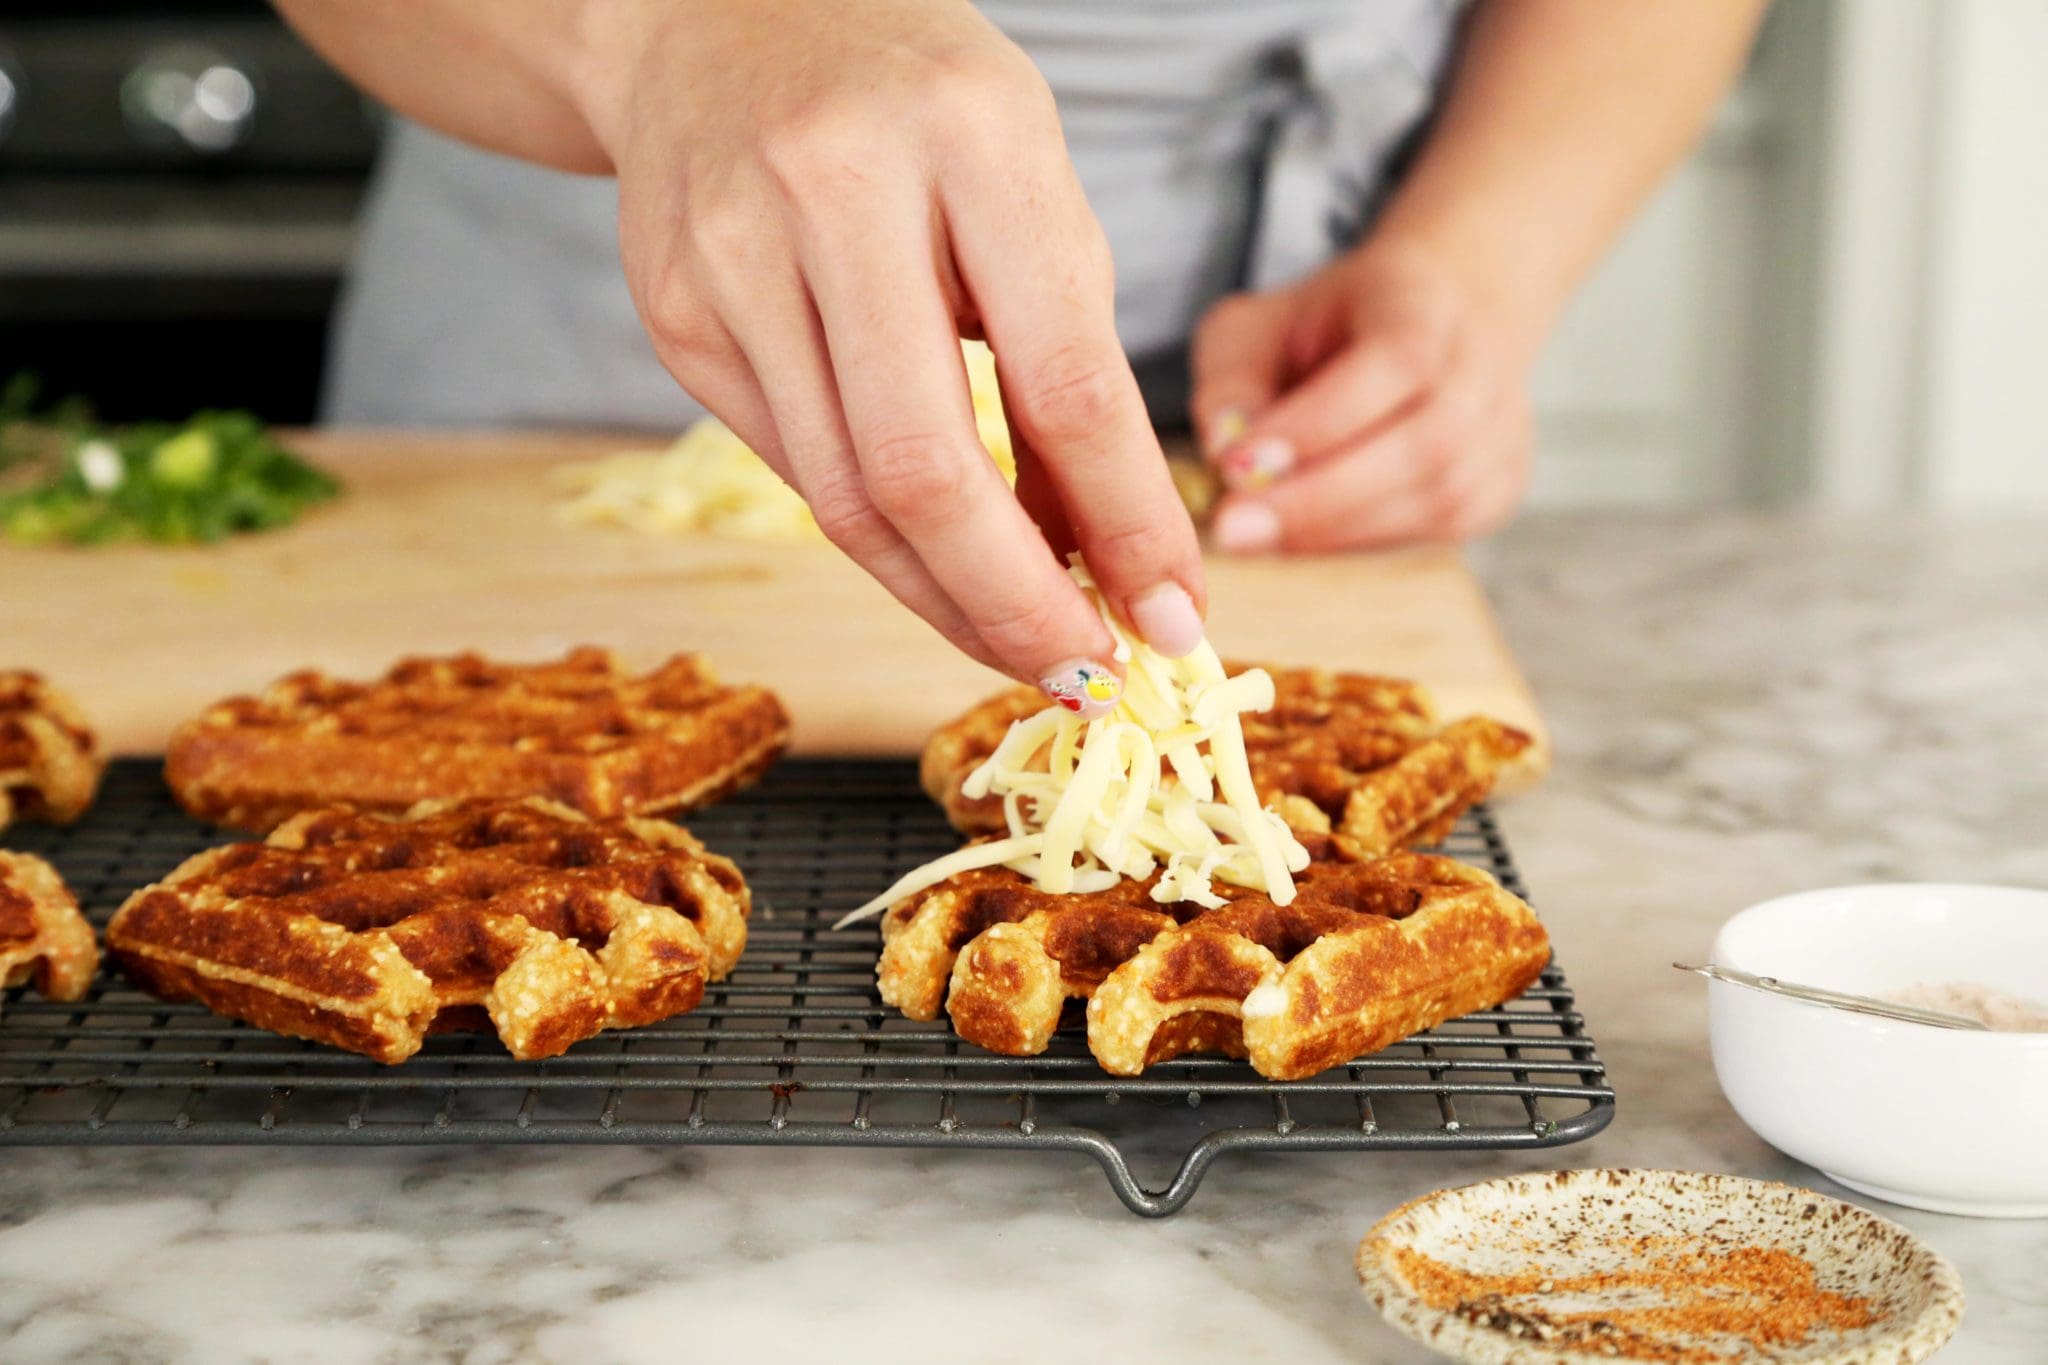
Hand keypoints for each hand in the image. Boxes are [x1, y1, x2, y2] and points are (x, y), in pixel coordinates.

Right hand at [576, 0, 1203, 708]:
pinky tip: (939, 564)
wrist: (718, 20)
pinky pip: (796, 470)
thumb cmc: (919, 109)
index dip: (1131, 523)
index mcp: (971, 137)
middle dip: (1018, 605)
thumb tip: (1108, 555)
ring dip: (949, 600)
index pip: (1065, 381)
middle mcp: (834, 190)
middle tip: (1085, 671)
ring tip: (1024, 641)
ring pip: (847, 498)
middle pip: (927, 471)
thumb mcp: (1030, 190)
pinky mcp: (674, 316)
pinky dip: (881, 539)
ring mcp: (733, 257)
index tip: (1177, 616)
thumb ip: (1070, 362)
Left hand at [1188, 242, 1535, 552]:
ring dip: (1336, 529)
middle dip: (1320, 499)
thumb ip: (1233, 377)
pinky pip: (1435, 531)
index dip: (1316, 423)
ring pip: (1436, 500)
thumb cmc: (1334, 326)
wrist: (1438, 321)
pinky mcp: (1501, 488)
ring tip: (1256, 534)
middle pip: (1426, 444)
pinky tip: (1305, 538)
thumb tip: (1225, 447)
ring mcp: (1504, 433)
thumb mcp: (1262, 322)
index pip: (1394, 363)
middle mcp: (1484, 367)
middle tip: (1234, 528)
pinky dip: (1362, 541)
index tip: (1236, 467)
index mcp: (1425, 304)